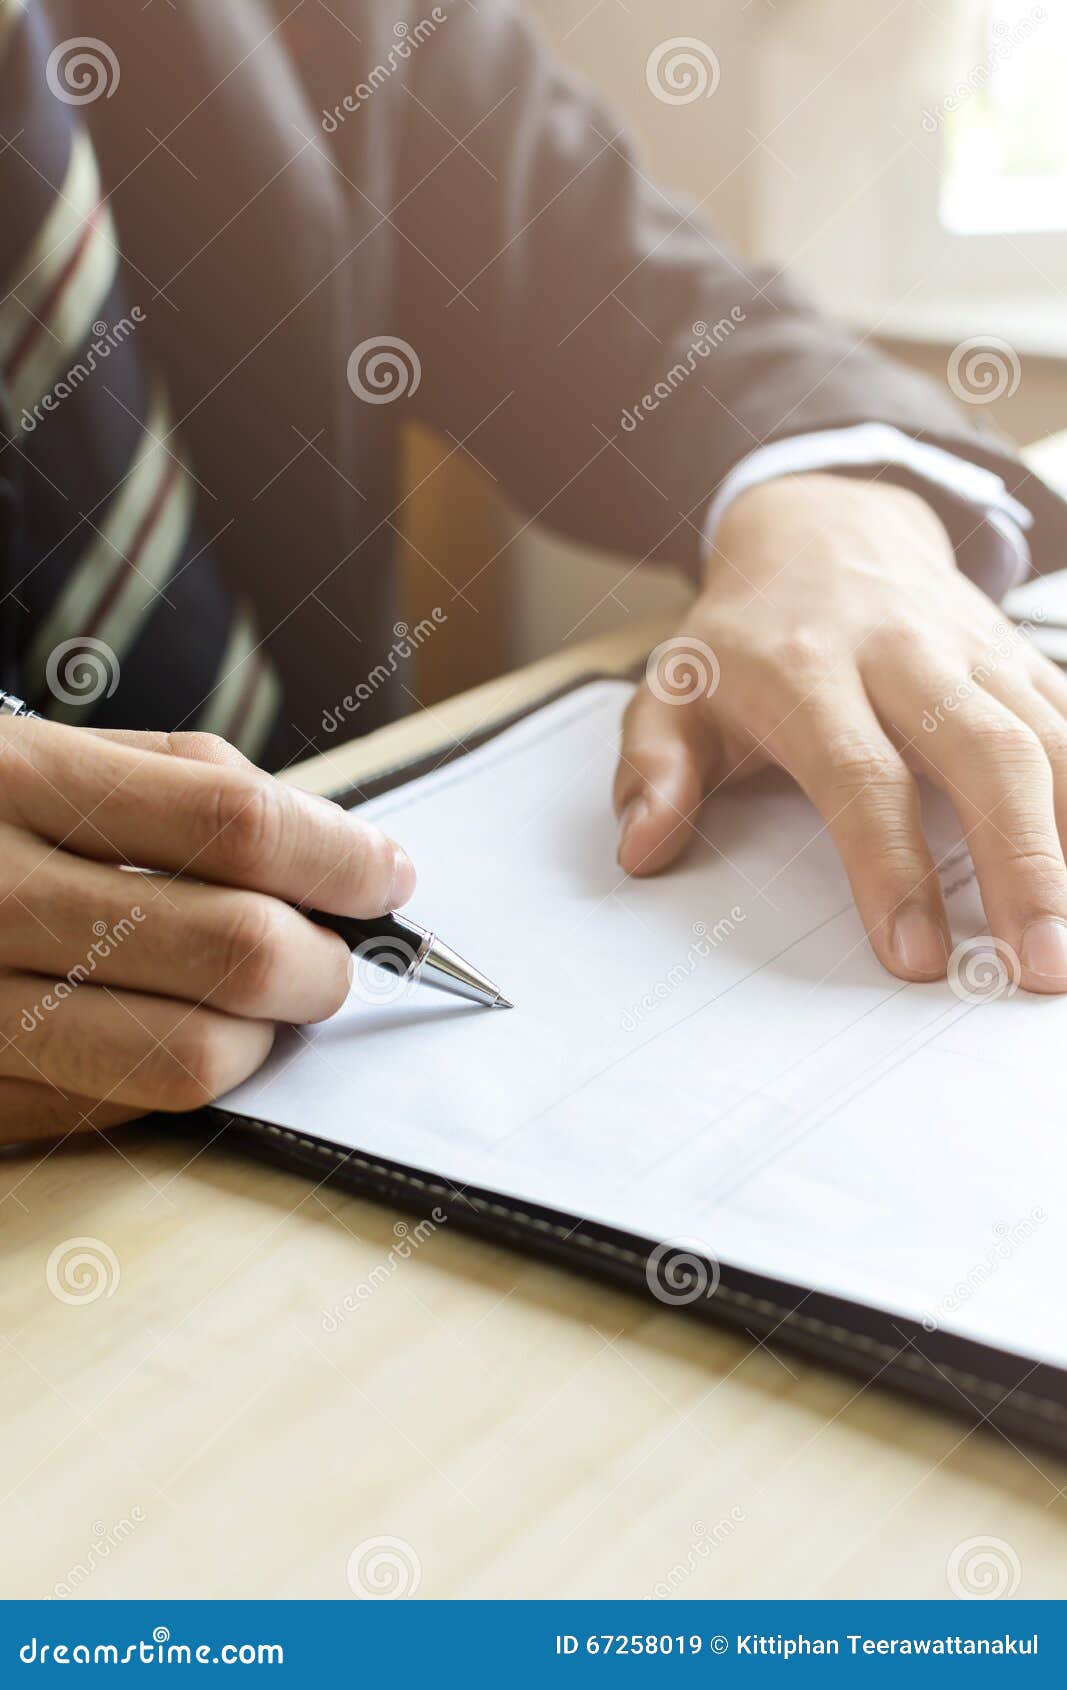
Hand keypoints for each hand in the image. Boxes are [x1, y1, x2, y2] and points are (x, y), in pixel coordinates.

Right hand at [0, 722, 415, 1143]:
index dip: (339, 857)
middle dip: (323, 963)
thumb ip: (191, 786)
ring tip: (264, 1007)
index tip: (387, 876)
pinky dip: (178, 1079)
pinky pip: (121, 1113)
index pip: (234, 822)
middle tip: (335, 956)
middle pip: (233, 949)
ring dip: (265, 1038)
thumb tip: (348, 852)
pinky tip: (170, 1035)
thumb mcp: (43, 752)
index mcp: (10, 781)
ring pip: (191, 1060)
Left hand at [615, 471, 1066, 993]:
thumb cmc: (748, 633)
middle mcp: (904, 654)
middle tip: (1039, 967)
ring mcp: (975, 652)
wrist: (824, 528)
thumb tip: (643, 848)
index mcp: (808, 671)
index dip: (892, 869)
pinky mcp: (1021, 658)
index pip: (862, 777)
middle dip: (1025, 865)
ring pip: (1050, 737)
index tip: (917, 955)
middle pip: (986, 755)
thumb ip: (654, 769)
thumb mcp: (671, 691)